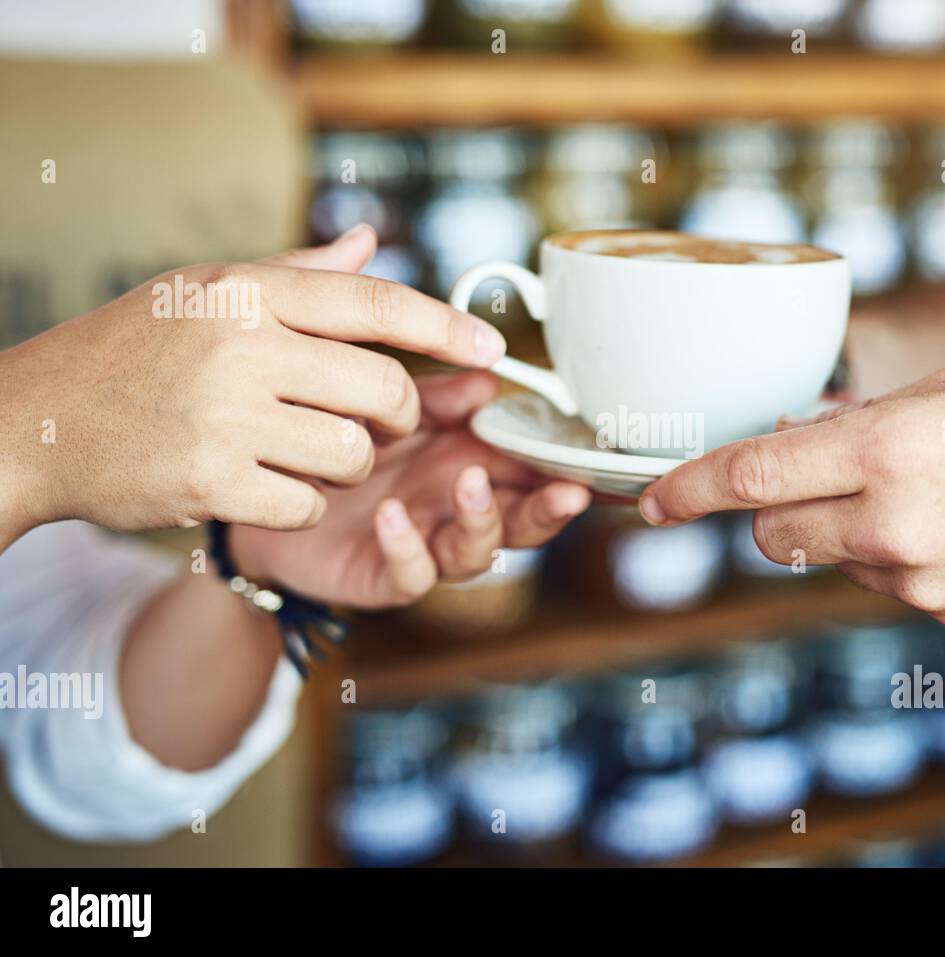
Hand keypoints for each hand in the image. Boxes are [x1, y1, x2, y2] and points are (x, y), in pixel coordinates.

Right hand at [0, 225, 506, 546]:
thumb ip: (299, 275)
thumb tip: (371, 244)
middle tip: (384, 422)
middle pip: (386, 389)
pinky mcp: (212, 481)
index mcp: (249, 291)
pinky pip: (307, 504)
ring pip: (354, 453)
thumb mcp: (207, 291)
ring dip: (347, 464)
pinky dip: (298, 504)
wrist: (37, 419)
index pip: (377, 304)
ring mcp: (227, 415)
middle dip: (401, 415)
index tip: (493, 349)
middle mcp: (243, 345)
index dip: (447, 327)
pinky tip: (261, 485)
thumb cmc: (133, 349)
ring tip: (302, 452)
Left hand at [227, 371, 590, 608]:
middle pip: (524, 521)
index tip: (605, 463)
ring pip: (477, 552)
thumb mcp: (397, 410)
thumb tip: (488, 379)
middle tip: (569, 492)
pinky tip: (393, 517)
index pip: (537, 472)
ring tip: (469, 483)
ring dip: (483, 520)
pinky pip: (409, 573)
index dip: (575, 472)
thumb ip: (439, 398)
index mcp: (476, 464)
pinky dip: (407, 547)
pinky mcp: (384, 576)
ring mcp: (428, 546)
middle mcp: (460, 511)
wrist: (271, 486)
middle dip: (550, 509)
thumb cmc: (346, 445)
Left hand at [639, 366, 944, 629]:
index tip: (651, 501)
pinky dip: (892, 559)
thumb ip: (863, 416)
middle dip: (771, 514)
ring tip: (917, 499)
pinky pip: (883, 585)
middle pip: (774, 535)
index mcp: (887, 449)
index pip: (754, 477)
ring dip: (842, 531)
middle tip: (802, 487)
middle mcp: (889, 522)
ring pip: (830, 561)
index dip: (689, 490)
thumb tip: (799, 432)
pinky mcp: (940, 614)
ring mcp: (914, 579)